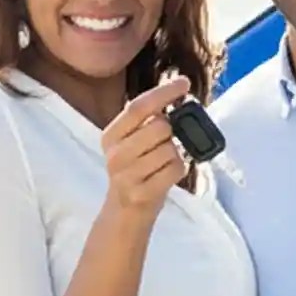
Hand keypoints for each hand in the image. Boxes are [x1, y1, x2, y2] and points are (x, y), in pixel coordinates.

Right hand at [100, 76, 190, 217]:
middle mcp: (115, 154)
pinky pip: (175, 169)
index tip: (184, 82)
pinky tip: (165, 176)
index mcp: (111, 135)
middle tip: (164, 144)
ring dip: (174, 154)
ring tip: (161, 164)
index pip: (139, 106)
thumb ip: (148, 120)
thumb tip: (177, 89)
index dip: (163, 92)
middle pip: (160, 127)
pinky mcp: (141, 194)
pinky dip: (178, 170)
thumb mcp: (132, 142)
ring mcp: (126, 176)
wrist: (124, 212)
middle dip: (171, 132)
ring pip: (170, 149)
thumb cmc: (136, 170)